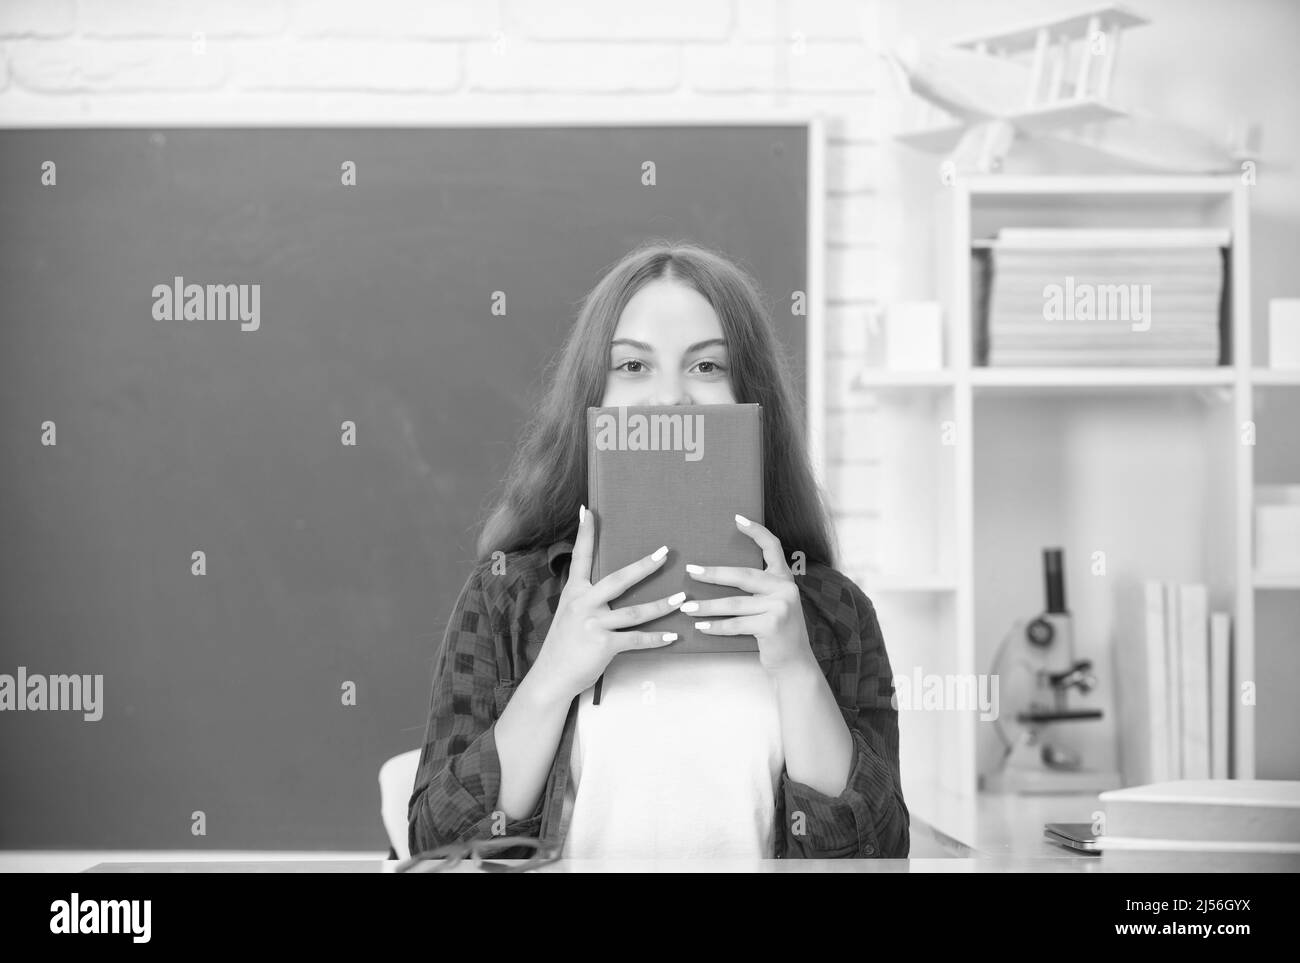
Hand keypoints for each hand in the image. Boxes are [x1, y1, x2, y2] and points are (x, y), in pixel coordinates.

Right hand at [530, 504, 686, 702]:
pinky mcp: (604, 645)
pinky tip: (672, 637)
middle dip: (644, 566)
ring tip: (681, 598)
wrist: (552, 676)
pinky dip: (656, 639)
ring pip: (635, 612)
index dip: (585, 534)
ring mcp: (594, 625)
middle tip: (664, 553)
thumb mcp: (569, 614)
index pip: (580, 558)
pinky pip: (636, 640)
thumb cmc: (564, 645)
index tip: (588, 511)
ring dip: (661, 605)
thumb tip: (608, 585)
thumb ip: (587, 598)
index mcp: (574, 593)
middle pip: (619, 580)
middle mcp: (583, 604)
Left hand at [683, 514, 814, 676]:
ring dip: (707, 606)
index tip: (737, 519)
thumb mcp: (773, 605)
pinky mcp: (772, 625)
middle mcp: (785, 589)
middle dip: (714, 574)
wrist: (794, 664)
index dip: (756, 531)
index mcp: (784, 579)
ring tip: (687, 607)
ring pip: (734, 603)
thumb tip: (719, 575)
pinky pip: (736, 624)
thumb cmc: (776, 633)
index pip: (773, 547)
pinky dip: (716, 626)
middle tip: (691, 571)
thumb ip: (759, 590)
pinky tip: (701, 627)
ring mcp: (781, 606)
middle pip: (743, 575)